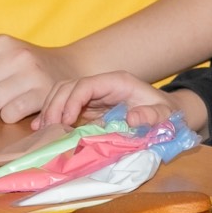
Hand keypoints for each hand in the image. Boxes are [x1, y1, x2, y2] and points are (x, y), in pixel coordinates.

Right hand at [33, 70, 186, 130]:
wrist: (169, 114)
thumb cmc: (168, 114)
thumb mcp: (166, 115)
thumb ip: (152, 116)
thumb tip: (132, 119)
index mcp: (118, 82)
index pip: (86, 85)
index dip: (72, 101)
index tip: (65, 122)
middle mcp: (103, 85)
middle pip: (69, 86)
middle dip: (55, 105)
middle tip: (48, 129)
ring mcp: (95, 95)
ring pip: (63, 94)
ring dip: (50, 110)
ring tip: (43, 130)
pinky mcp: (91, 107)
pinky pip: (66, 107)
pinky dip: (54, 116)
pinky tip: (43, 128)